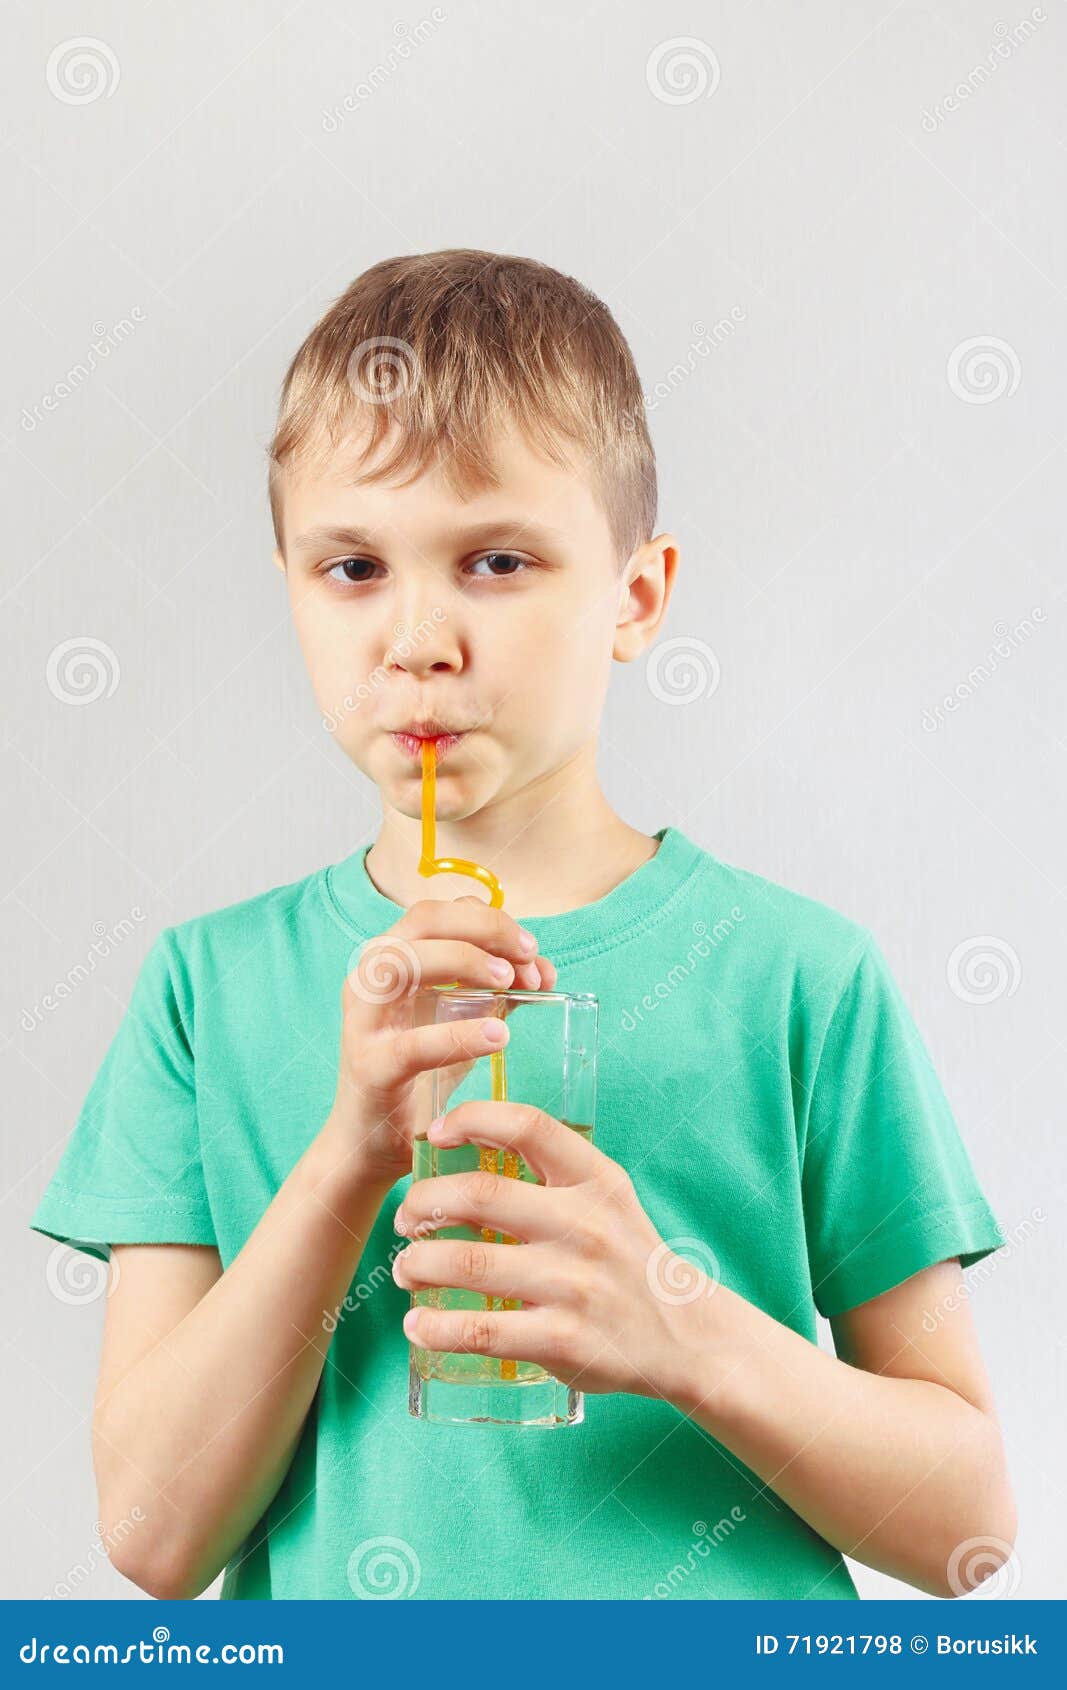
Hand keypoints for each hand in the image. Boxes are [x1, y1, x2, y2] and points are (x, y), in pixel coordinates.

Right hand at [327, 897, 556, 1189]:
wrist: (372, 1144)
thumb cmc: (418, 1075)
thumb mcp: (460, 1020)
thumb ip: (497, 991)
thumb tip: (542, 969)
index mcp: (392, 959)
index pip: (444, 911)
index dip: (493, 921)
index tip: (532, 950)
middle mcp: (370, 977)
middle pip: (424, 919)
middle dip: (485, 928)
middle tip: (527, 954)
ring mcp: (363, 1020)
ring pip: (405, 962)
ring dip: (464, 960)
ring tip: (510, 982)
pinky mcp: (369, 1067)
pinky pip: (412, 1043)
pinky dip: (458, 1035)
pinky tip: (498, 1035)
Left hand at [390, 1101, 718, 1400]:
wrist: (684, 1334)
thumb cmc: (629, 1257)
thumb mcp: (606, 1198)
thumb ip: (551, 1170)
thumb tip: (469, 1141)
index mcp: (596, 1181)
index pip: (529, 1126)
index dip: (474, 1118)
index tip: (437, 1134)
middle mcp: (585, 1226)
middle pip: (481, 1195)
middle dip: (425, 1203)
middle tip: (407, 1220)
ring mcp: (573, 1285)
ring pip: (469, 1265)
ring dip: (418, 1265)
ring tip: (406, 1270)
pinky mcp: (561, 1340)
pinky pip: (480, 1332)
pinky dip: (436, 1327)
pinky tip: (417, 1325)